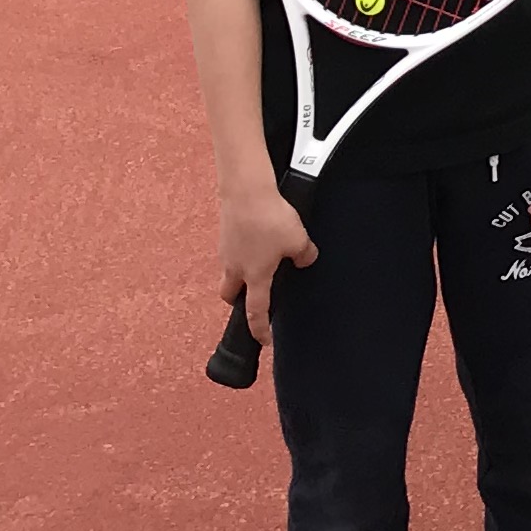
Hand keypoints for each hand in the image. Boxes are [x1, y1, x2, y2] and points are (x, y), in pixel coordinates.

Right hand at [219, 176, 314, 340]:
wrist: (246, 189)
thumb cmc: (270, 218)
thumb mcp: (299, 240)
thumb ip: (305, 255)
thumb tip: (305, 260)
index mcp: (254, 277)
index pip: (256, 311)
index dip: (259, 329)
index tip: (263, 341)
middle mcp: (235, 267)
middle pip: (230, 295)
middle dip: (240, 300)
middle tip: (255, 296)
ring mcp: (226, 250)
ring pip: (230, 271)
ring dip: (242, 273)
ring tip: (264, 261)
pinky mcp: (225, 233)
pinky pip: (232, 251)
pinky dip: (242, 252)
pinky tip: (258, 238)